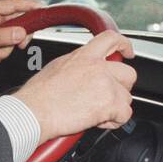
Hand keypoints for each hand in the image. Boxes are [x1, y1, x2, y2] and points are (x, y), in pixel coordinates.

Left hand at [0, 0, 36, 66]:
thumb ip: (2, 37)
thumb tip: (21, 33)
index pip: (15, 3)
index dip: (32, 6)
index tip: (44, 9)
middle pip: (16, 24)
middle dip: (12, 41)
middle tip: (10, 49)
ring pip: (9, 38)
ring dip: (1, 51)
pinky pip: (1, 45)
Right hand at [15, 30, 136, 142]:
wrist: (34, 111)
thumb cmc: (37, 95)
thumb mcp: (57, 68)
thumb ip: (77, 65)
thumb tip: (82, 72)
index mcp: (84, 56)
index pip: (111, 39)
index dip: (124, 45)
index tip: (127, 52)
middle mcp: (98, 67)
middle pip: (128, 73)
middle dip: (122, 87)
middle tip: (109, 96)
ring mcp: (106, 84)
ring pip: (126, 97)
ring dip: (115, 107)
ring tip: (95, 113)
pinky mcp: (110, 103)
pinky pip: (125, 115)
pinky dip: (114, 122)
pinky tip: (98, 122)